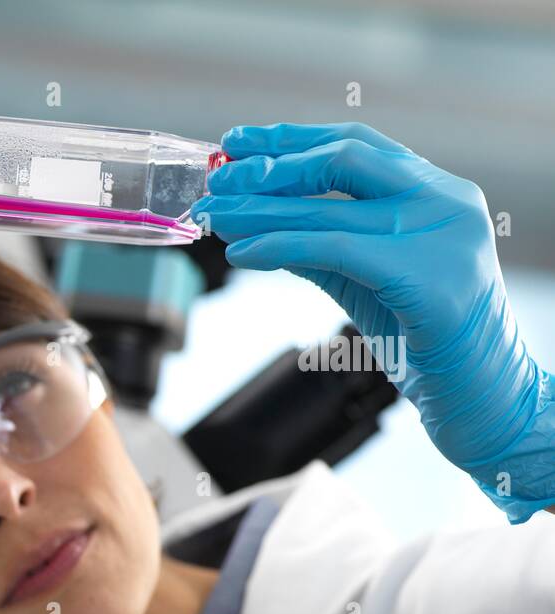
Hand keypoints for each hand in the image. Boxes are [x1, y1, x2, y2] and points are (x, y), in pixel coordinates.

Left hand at [190, 122, 554, 522]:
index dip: (291, 140)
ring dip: (259, 209)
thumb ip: (322, 246)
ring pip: (331, 206)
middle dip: (272, 166)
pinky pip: (336, 249)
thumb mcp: (365, 278)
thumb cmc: (423, 338)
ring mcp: (441, 236)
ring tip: (212, 216)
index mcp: (438, 192)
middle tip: (216, 182)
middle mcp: (445, 202)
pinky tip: (243, 252)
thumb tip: (257, 224)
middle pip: (344, 159)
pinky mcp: (426, 278)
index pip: (357, 144)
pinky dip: (280, 245)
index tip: (237, 145)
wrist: (481, 394)